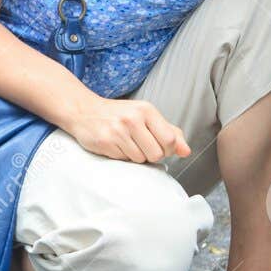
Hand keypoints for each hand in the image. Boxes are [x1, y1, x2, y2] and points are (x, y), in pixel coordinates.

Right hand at [66, 97, 190, 162]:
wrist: (84, 110)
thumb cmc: (118, 114)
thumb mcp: (146, 116)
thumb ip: (169, 132)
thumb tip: (186, 151)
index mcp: (146, 110)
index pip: (169, 140)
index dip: (167, 149)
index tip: (158, 145)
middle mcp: (132, 119)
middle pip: (156, 154)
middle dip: (151, 155)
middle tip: (140, 145)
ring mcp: (118, 130)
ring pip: (140, 159)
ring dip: (135, 156)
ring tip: (126, 143)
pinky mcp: (105, 142)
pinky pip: (124, 160)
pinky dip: (121, 156)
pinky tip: (115, 145)